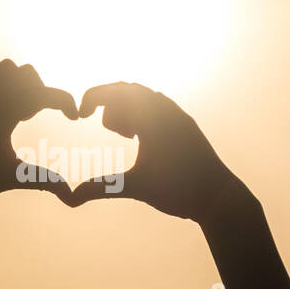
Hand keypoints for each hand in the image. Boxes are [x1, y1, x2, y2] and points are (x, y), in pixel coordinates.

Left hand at [0, 60, 78, 207]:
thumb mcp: (10, 178)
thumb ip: (44, 182)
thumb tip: (73, 198)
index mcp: (1, 110)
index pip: (44, 93)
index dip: (66, 102)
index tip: (76, 118)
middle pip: (26, 73)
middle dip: (40, 93)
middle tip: (32, 120)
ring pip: (6, 69)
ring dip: (20, 85)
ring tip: (18, 114)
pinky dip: (2, 84)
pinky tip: (3, 112)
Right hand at [71, 82, 235, 221]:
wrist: (219, 196)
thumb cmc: (180, 190)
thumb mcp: (137, 188)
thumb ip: (102, 188)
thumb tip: (70, 198)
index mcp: (152, 117)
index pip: (116, 91)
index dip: (92, 97)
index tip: (79, 114)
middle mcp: (166, 110)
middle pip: (128, 90)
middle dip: (110, 105)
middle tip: (105, 129)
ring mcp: (178, 116)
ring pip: (144, 97)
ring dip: (127, 110)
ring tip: (125, 136)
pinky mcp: (185, 125)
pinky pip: (158, 107)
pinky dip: (141, 115)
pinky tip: (140, 139)